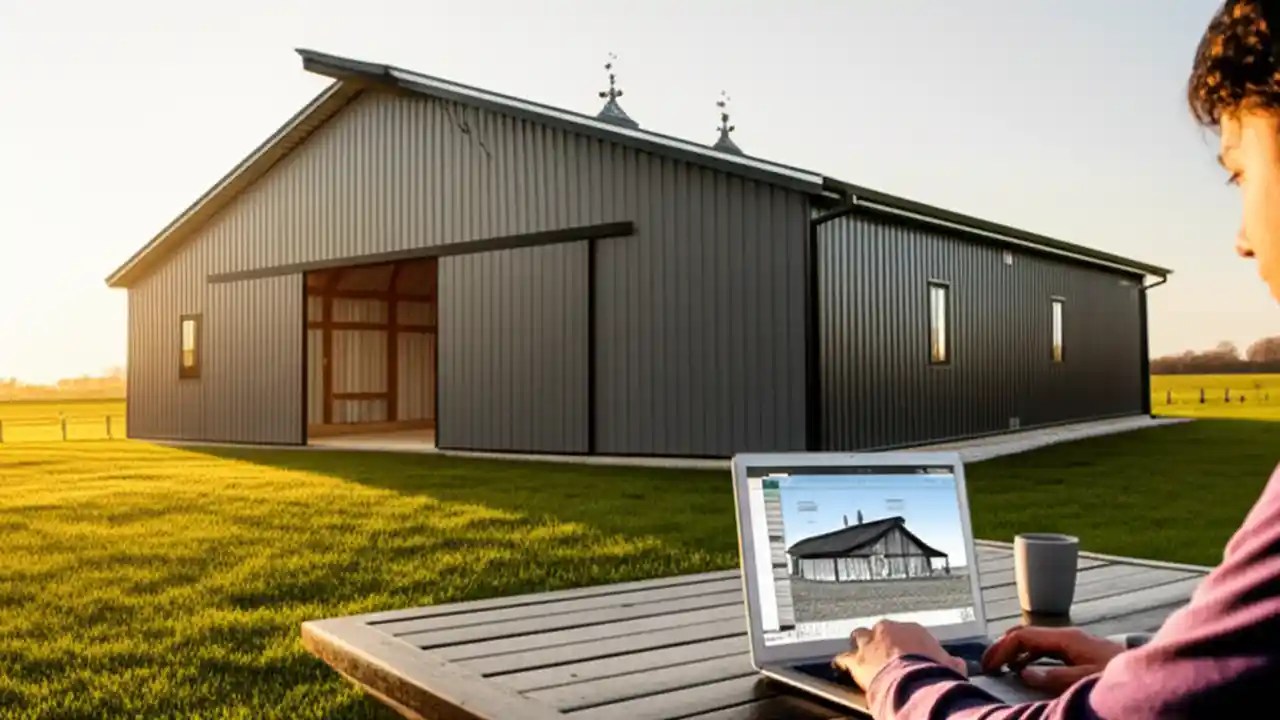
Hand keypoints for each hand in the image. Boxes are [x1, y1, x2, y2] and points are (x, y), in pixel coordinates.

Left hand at [833, 620, 967, 689]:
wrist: (914, 681)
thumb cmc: (933, 672)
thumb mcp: (950, 665)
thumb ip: (950, 662)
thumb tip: (958, 666)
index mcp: (912, 630)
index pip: (906, 632)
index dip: (905, 644)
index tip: (907, 653)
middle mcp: (888, 631)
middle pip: (879, 630)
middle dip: (880, 640)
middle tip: (882, 653)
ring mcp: (869, 644)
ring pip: (859, 637)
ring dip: (860, 647)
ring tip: (861, 656)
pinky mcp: (856, 660)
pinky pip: (844, 659)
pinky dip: (844, 664)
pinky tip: (842, 668)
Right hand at [981, 626, 1124, 694]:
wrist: (1152, 675)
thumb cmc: (1118, 676)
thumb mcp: (1085, 680)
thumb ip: (1053, 677)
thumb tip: (1022, 673)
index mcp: (1065, 638)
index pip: (1023, 636)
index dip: (1001, 649)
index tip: (989, 667)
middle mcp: (1066, 635)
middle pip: (1025, 633)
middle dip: (1002, 647)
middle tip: (987, 666)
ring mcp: (1072, 642)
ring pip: (1033, 641)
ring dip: (1014, 652)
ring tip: (1000, 669)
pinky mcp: (1078, 650)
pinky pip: (1044, 649)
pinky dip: (1028, 657)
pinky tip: (1025, 670)